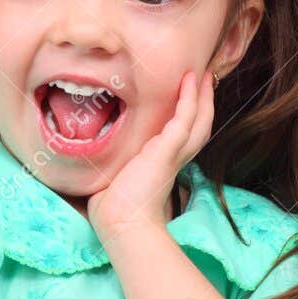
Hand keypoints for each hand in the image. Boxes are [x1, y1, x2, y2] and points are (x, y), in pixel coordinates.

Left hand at [86, 69, 214, 249]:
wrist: (121, 224)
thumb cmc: (113, 207)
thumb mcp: (116, 175)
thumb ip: (114, 160)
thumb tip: (95, 152)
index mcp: (164, 164)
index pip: (183, 135)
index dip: (189, 116)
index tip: (187, 97)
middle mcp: (174, 158)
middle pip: (199, 125)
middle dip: (202, 102)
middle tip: (203, 79)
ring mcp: (173, 154)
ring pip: (198, 120)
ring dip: (201, 96)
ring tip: (201, 75)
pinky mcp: (167, 151)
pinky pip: (184, 119)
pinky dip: (189, 99)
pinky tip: (189, 81)